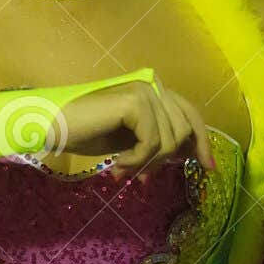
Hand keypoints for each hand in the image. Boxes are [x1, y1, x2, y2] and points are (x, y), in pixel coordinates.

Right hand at [57, 76, 215, 174]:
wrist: (55, 126)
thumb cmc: (88, 132)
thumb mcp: (131, 139)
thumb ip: (157, 140)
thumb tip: (185, 156)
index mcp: (154, 91)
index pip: (190, 114)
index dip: (201, 141)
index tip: (208, 167)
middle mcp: (153, 85)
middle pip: (184, 129)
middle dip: (165, 160)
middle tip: (142, 178)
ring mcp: (145, 91)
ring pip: (170, 140)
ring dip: (147, 163)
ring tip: (123, 170)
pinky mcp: (135, 102)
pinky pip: (152, 143)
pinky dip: (136, 160)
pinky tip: (117, 165)